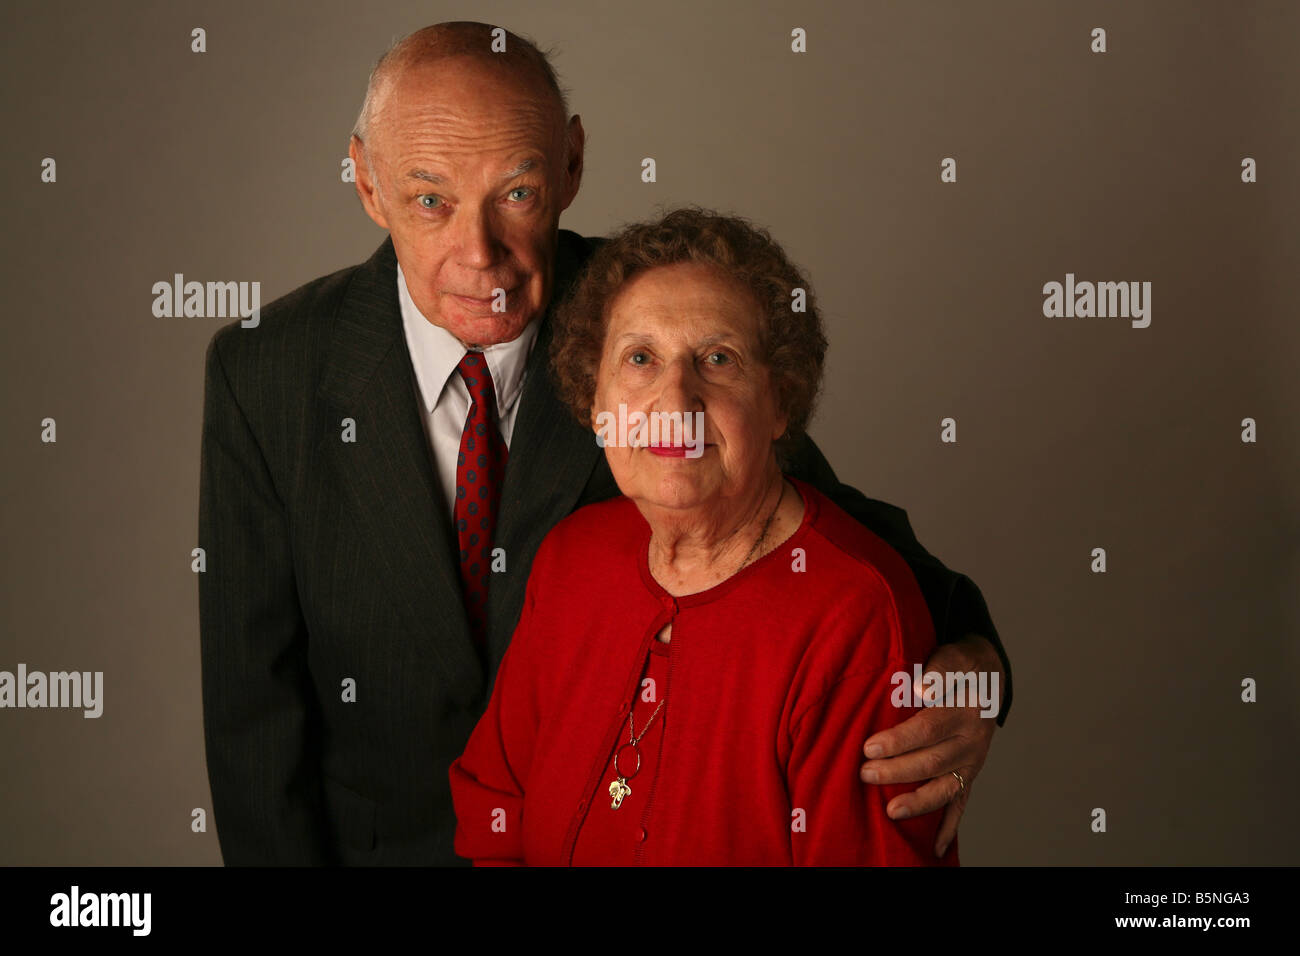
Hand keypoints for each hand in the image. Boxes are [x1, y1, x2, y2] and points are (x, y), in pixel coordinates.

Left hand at [859, 633, 1002, 856]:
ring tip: (889, 811)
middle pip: (932, 761)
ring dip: (918, 802)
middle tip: (865, 774)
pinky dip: (949, 827)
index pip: (928, 728)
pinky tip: (936, 848)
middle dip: (897, 771)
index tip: (868, 746)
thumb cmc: (960, 665)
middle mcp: (972, 741)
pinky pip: (961, 804)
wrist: (987, 675)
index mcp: (965, 710)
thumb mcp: (954, 656)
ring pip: (945, 787)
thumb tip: (921, 690)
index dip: (899, 740)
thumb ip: (939, 670)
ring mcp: (972, 762)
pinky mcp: (970, 775)